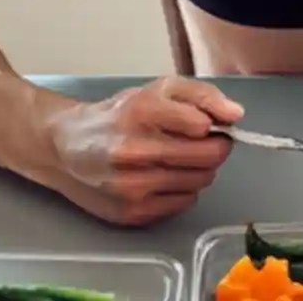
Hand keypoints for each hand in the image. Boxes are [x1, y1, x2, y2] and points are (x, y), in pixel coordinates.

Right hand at [43, 77, 242, 225]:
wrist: (65, 146)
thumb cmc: (120, 114)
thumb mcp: (159, 89)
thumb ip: (203, 95)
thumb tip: (236, 115)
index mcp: (141, 112)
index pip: (201, 125)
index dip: (212, 124)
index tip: (203, 123)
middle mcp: (134, 151)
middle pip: (208, 157)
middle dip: (214, 147)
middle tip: (198, 142)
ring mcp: (132, 186)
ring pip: (200, 181)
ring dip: (199, 169)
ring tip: (175, 158)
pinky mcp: (132, 212)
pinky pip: (185, 202)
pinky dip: (184, 189)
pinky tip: (163, 177)